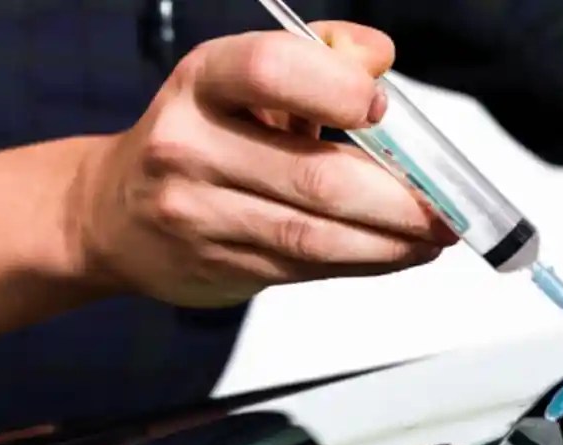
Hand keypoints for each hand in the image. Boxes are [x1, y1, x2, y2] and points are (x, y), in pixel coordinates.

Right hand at [72, 22, 453, 307]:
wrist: (115, 213)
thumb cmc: (206, 136)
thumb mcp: (247, 82)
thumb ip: (320, 60)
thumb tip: (378, 59)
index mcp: (205, 81)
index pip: (272, 69)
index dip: (337, 88)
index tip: (383, 109)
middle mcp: (191, 146)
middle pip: (316, 176)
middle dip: (398, 199)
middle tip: (446, 206)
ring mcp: (199, 213)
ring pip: (317, 235)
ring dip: (392, 242)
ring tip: (436, 237)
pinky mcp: (218, 265)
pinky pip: (308, 267)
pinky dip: (366, 263)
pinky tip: (399, 254)